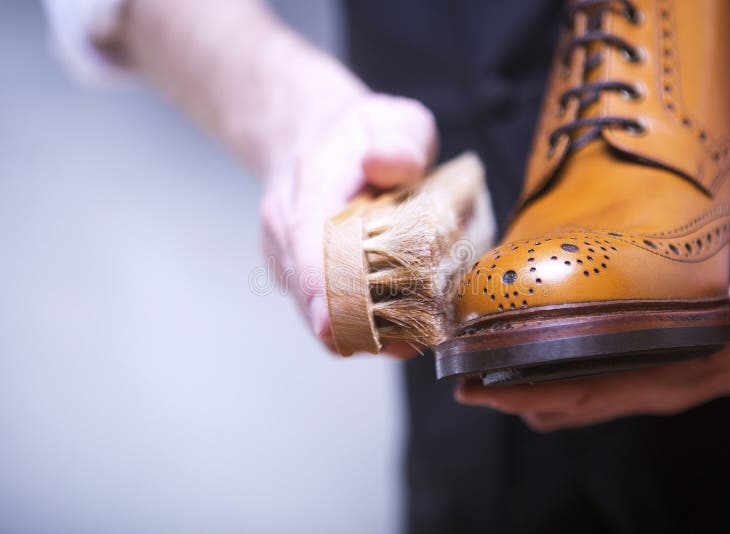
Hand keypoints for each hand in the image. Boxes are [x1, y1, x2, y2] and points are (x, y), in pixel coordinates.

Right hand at [260, 93, 437, 354]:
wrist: (318, 139)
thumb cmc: (364, 135)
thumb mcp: (396, 121)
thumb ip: (401, 140)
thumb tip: (390, 165)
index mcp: (311, 181)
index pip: (307, 235)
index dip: (319, 282)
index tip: (332, 322)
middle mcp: (285, 220)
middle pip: (305, 285)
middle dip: (348, 319)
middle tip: (403, 340)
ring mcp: (282, 251)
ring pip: (309, 306)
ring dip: (352, 327)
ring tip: (403, 336)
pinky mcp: (291, 273)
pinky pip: (316, 308)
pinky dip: (349, 323)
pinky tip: (385, 324)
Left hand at [455, 237, 729, 430]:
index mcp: (690, 368)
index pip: (597, 392)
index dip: (534, 394)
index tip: (478, 388)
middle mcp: (670, 372)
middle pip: (578, 394)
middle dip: (516, 391)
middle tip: (460, 377)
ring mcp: (666, 359)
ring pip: (586, 380)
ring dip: (533, 376)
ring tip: (481, 365)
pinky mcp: (665, 339)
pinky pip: (601, 357)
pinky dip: (561, 353)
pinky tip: (537, 337)